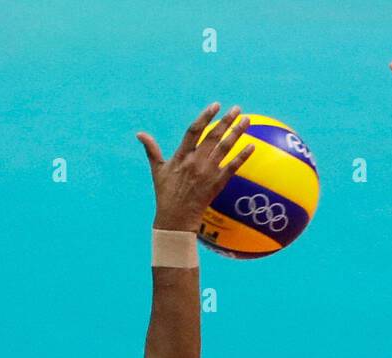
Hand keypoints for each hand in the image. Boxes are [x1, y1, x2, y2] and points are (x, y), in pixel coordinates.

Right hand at [138, 104, 254, 231]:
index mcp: (181, 156)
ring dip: (236, 133)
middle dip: (226, 121)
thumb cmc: (166, 193)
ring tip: (246, 120)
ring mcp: (208, 172)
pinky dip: (242, 156)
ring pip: (225, 148)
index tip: (215, 105)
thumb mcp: (157, 170)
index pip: (194, 131)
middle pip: (213, 136)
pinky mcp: (217, 183)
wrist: (176, 218)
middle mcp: (196, 162)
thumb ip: (151, 149)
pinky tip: (252, 146)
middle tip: (236, 108)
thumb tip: (139, 134)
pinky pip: (232, 167)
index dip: (205, 117)